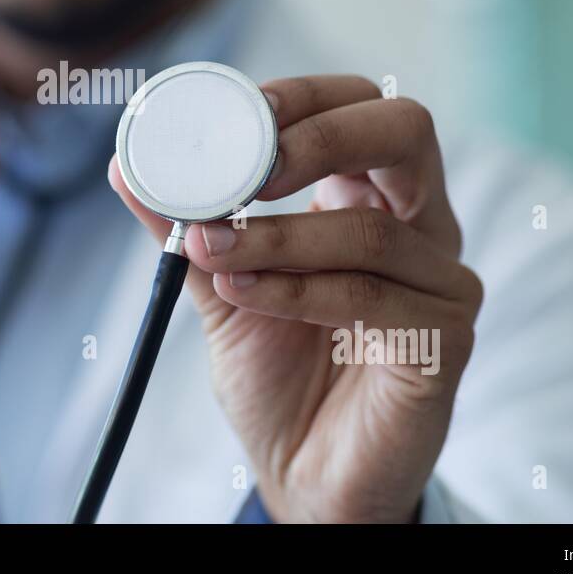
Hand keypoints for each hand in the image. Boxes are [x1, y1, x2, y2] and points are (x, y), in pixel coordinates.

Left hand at [110, 75, 482, 522]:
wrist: (304, 475)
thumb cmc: (277, 376)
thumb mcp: (221, 286)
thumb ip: (186, 226)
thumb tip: (126, 165)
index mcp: (370, 196)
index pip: (359, 106)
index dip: (303, 98)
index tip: (235, 115)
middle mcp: (419, 226)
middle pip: (404, 129)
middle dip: (319, 135)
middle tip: (247, 168)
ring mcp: (441, 279)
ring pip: (369, 226)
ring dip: (275, 238)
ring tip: (211, 250)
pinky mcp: (446, 337)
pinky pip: (370, 295)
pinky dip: (296, 290)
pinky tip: (244, 295)